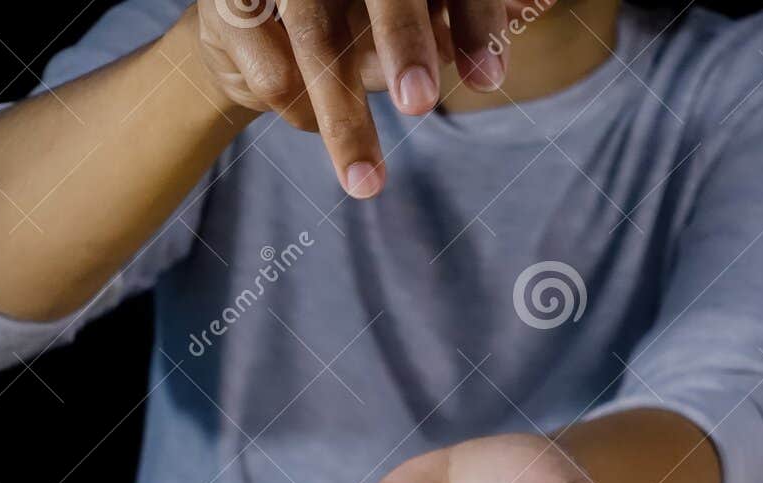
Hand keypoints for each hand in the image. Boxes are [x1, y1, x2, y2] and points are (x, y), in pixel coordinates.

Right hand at [195, 0, 509, 197]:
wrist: (245, 20)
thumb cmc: (348, 14)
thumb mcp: (410, 14)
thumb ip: (461, 11)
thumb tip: (533, 4)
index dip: (472, 20)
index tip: (489, 80)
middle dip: (404, 44)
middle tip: (420, 104)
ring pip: (316, 41)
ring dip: (344, 120)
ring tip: (367, 184)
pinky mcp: (229, 6)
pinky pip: (273, 73)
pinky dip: (302, 112)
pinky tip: (313, 122)